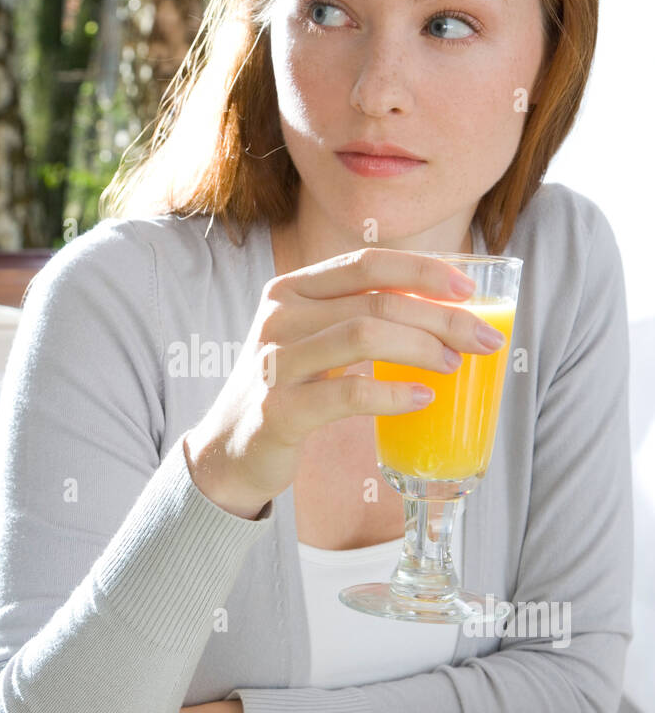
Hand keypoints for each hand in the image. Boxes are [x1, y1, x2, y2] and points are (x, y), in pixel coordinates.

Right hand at [183, 246, 502, 518]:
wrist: (230, 450)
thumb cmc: (288, 390)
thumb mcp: (313, 340)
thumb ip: (358, 316)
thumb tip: (444, 310)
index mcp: (292, 289)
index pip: (366, 263)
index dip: (422, 270)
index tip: (468, 290)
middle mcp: (280, 315)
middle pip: (375, 300)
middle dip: (440, 317)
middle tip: (482, 339)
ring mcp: (275, 362)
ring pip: (364, 335)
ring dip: (421, 348)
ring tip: (452, 365)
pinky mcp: (278, 409)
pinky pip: (348, 393)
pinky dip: (393, 394)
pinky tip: (422, 398)